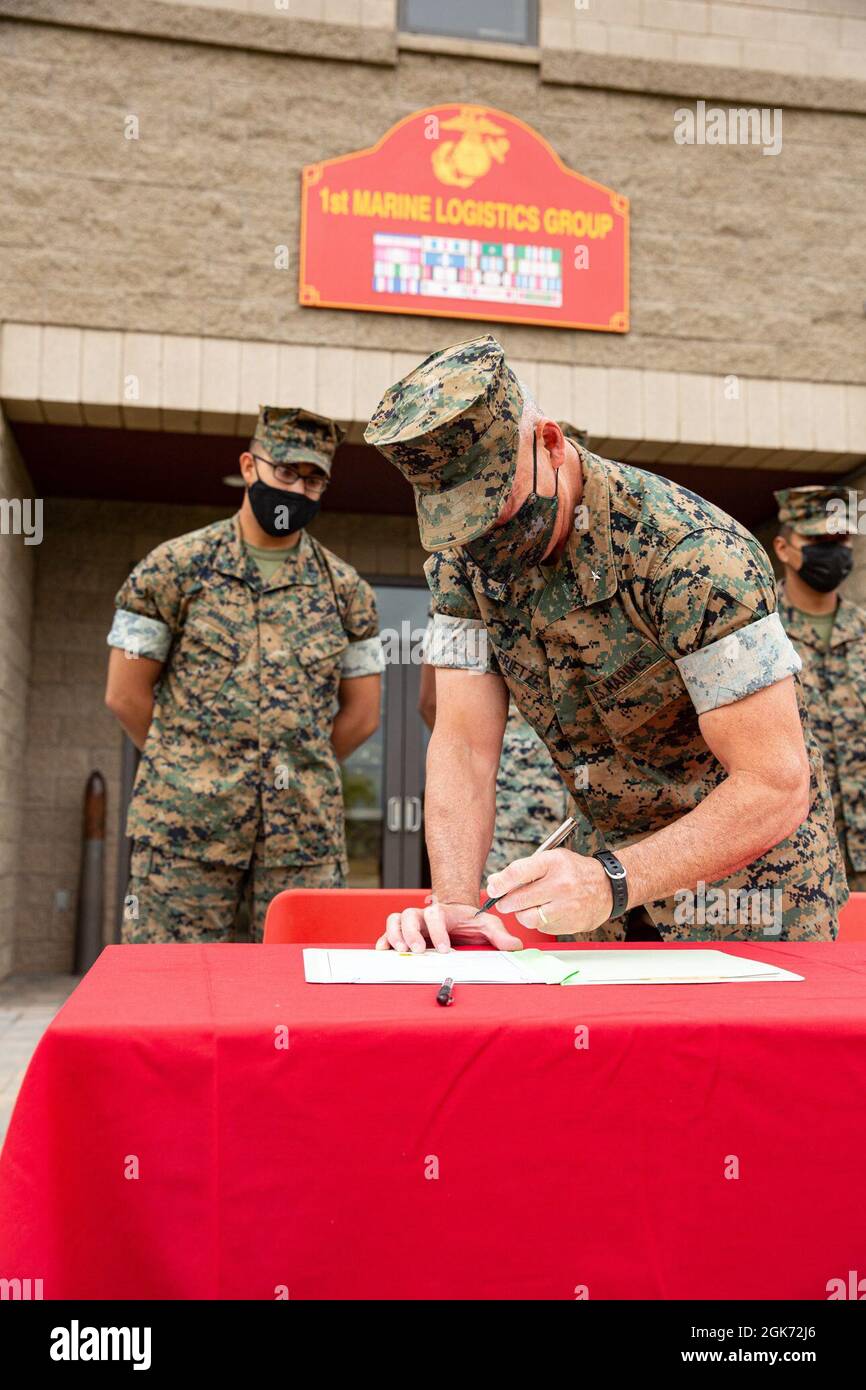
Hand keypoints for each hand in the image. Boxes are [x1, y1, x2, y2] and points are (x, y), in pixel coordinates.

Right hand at [374, 899, 522, 953]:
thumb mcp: (487, 925)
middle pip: (409, 915)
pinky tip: (383, 950)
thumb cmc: (471, 922)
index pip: (436, 914)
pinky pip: (387, 932)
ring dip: (395, 935)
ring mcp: (412, 924)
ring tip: (402, 951)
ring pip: (395, 920)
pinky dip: (384, 940)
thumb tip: (515, 946)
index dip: (438, 930)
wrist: (459, 918)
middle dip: (412, 932)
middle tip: (419, 950)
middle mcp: (424, 916)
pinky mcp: (404, 934)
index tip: (445, 948)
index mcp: (444, 912)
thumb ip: (500, 935)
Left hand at [485, 849, 613, 935]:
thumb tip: (494, 882)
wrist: (607, 888)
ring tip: (525, 907)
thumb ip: (523, 870)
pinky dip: (537, 922)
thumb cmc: (574, 871)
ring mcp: (566, 906)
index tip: (492, 888)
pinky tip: (544, 912)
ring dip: (520, 915)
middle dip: (505, 902)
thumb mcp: (551, 860)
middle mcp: (561, 884)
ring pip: (527, 917)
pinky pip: (541, 927)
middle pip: (519, 899)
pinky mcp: (569, 923)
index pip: (518, 873)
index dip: (500, 883)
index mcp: (554, 862)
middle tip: (503, 902)